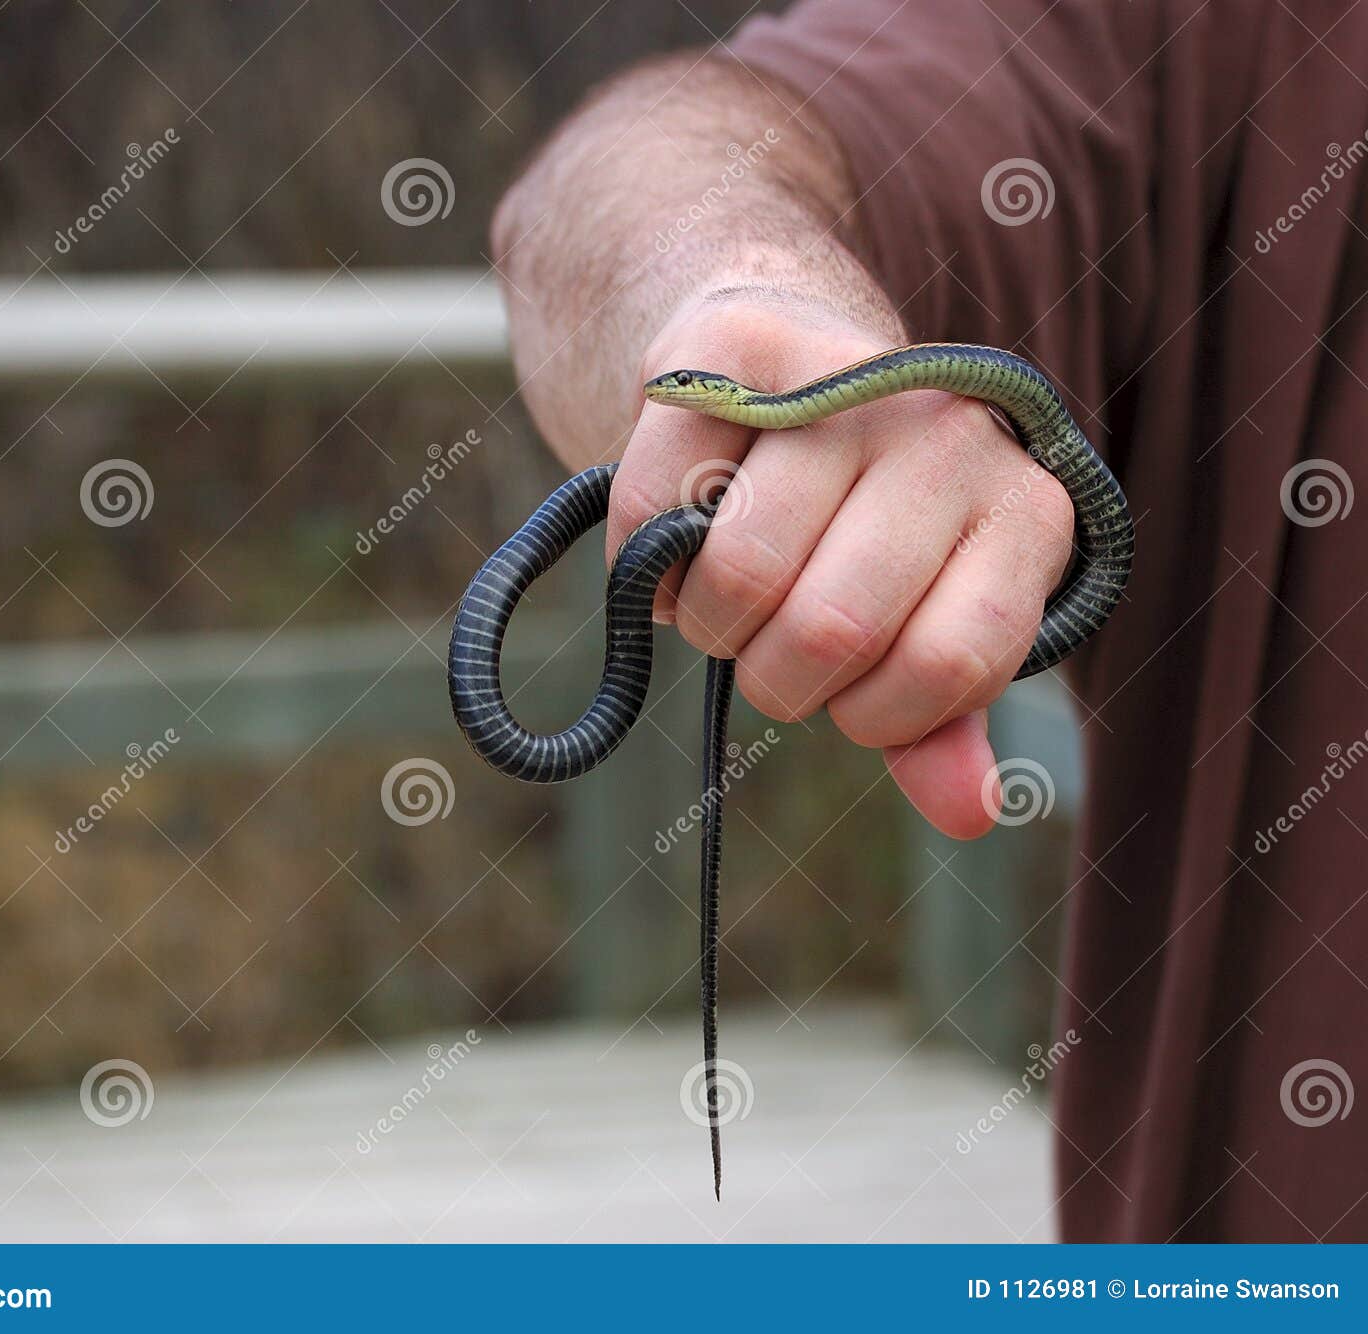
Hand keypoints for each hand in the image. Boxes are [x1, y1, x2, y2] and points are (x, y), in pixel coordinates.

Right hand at [607, 289, 1075, 837]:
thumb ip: (939, 719)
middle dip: (773, 676)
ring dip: (709, 624)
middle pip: (831, 625)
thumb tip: (969, 811)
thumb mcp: (921, 625)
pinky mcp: (738, 346)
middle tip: (767, 651)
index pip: (947, 664)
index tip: (850, 697)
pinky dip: (644, 566)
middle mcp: (949, 433)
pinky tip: (675, 553)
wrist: (787, 379)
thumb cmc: (860, 531)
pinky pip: (656, 509)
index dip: (874, 714)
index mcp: (1024, 513)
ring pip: (741, 571)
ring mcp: (844, 378)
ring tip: (722, 603)